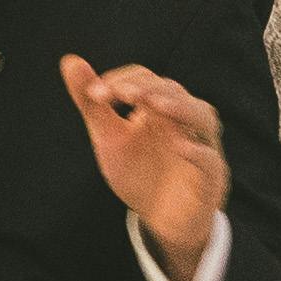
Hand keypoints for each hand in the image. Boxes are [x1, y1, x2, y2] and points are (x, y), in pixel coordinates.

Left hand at [65, 57, 226, 279]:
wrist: (160, 220)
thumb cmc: (139, 173)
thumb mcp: (109, 138)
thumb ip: (92, 103)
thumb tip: (69, 60)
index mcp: (160, 108)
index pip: (148, 80)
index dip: (123, 80)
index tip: (95, 95)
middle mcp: (183, 121)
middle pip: (175, 92)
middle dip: (149, 89)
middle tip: (122, 92)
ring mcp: (200, 147)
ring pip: (203, 118)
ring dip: (180, 108)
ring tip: (154, 105)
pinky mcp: (209, 177)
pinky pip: (210, 160)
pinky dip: (198, 152)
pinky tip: (180, 147)